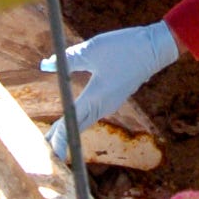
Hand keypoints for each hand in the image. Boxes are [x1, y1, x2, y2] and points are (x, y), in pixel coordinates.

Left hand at [43, 21, 178, 157]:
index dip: (58, 135)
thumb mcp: (92, 49)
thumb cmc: (124, 47)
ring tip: (54, 140)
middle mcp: (103, 104)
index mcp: (96, 96)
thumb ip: (68, 59)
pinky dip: (79, 120)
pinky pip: (92, 114)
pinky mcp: (113, 97)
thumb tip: (47, 64)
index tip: (46, 148)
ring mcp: (110, 102)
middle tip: (44, 151)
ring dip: (70, 130)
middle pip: (78, 125)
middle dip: (61, 138)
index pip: (72, 120)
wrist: (154, 48)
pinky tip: (73, 120)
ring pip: (85, 121)